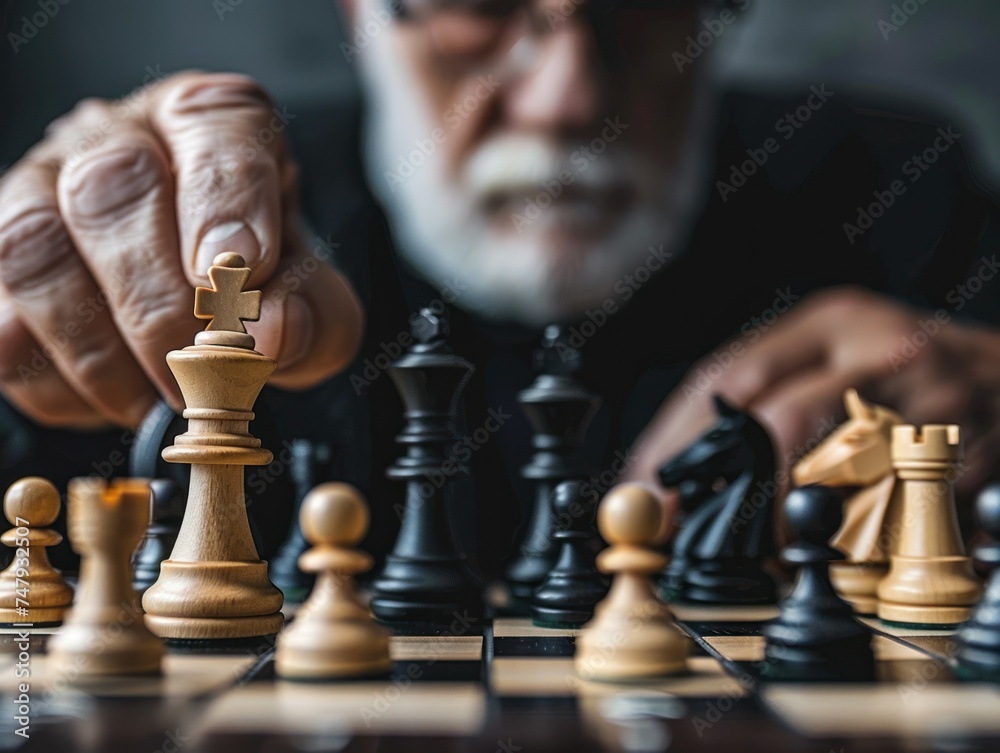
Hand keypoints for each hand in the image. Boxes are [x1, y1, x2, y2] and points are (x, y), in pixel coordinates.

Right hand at [0, 72, 362, 428]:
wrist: (191, 299)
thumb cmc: (255, 283)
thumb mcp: (309, 295)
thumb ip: (315, 312)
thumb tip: (275, 334)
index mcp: (209, 123)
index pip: (211, 125)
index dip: (227, 201)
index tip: (247, 270)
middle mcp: (117, 139)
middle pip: (110, 185)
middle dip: (160, 301)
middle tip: (199, 370)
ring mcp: (38, 190)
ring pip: (31, 249)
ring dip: (100, 352)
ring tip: (157, 400)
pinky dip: (56, 381)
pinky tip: (109, 397)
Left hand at [625, 287, 999, 533]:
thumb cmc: (906, 376)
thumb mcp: (837, 360)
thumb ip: (767, 398)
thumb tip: (676, 471)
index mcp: (829, 321)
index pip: (731, 374)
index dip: (679, 437)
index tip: (645, 488)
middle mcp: (876, 342)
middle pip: (776, 412)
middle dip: (724, 482)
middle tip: (690, 529)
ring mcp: (928, 389)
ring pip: (835, 459)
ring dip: (784, 514)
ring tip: (759, 546)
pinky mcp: (966, 439)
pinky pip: (895, 495)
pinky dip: (856, 529)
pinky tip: (835, 545)